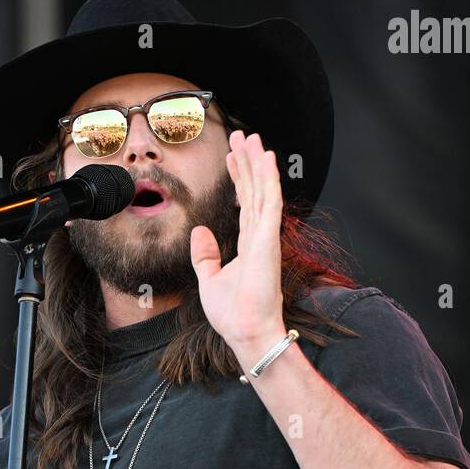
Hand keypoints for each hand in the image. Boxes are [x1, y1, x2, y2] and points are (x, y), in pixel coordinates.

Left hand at [189, 130, 286, 365]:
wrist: (245, 332)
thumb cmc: (232, 314)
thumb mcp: (209, 279)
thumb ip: (204, 254)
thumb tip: (199, 231)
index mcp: (248, 244)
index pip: (244, 202)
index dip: (238, 177)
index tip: (231, 157)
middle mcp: (259, 236)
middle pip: (254, 189)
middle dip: (248, 162)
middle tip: (242, 136)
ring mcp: (266, 236)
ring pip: (263, 189)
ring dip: (258, 162)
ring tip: (252, 137)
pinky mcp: (269, 239)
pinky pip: (269, 201)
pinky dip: (268, 178)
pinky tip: (266, 158)